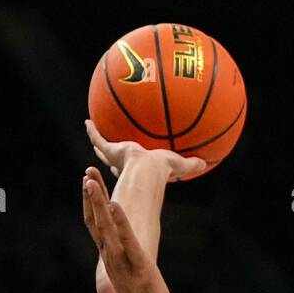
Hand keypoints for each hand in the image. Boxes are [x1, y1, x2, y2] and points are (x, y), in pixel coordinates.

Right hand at [82, 167, 174, 292]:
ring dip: (97, 203)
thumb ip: (124, 259)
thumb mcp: (130, 274)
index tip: (87, 181)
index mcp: (109, 257)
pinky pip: (127, 241)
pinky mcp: (137, 266)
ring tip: (92, 181)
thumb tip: (124, 251)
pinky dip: (120, 222)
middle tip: (86, 172)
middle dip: (90, 196)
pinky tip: (116, 205)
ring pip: (104, 228)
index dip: (89, 203)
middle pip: (95, 221)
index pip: (94, 225)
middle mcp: (110, 257)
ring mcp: (121, 261)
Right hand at [85, 119, 205, 181]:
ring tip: (91, 129)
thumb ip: (190, 164)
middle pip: (114, 160)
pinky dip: (93, 131)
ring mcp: (115, 158)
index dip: (129, 168)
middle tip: (107, 149)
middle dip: (111, 156)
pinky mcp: (110, 151)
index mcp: (138, 172)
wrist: (147, 172)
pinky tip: (87, 121)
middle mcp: (124, 166)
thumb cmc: (163, 172)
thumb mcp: (179, 165)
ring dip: (98, 140)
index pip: (132, 170)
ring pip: (103, 149)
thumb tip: (206, 163)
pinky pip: (98, 139)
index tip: (126, 164)